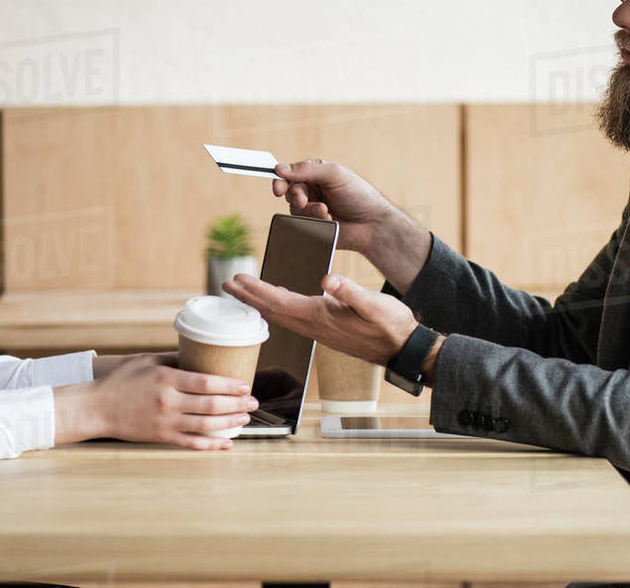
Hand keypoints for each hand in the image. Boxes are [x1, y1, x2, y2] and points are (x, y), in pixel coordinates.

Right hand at [54, 357, 257, 450]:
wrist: (97, 408)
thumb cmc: (121, 381)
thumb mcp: (147, 361)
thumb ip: (174, 358)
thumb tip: (199, 352)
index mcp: (166, 379)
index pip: (206, 382)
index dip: (229, 385)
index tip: (244, 384)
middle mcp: (168, 401)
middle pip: (211, 405)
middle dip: (237, 404)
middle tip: (253, 401)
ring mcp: (166, 422)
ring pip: (206, 425)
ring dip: (230, 422)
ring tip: (246, 417)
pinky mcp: (162, 437)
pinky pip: (192, 443)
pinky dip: (212, 445)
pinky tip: (227, 443)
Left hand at [223, 272, 417, 365]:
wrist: (403, 349)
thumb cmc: (391, 325)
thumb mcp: (374, 303)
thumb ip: (350, 291)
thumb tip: (326, 278)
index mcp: (320, 316)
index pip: (279, 302)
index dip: (256, 291)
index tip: (236, 279)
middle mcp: (314, 326)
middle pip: (272, 311)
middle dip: (248, 297)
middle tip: (227, 284)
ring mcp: (319, 331)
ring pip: (280, 316)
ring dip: (259, 303)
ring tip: (243, 292)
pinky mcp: (326, 331)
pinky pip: (293, 319)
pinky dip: (277, 308)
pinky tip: (277, 302)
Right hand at [272, 159, 431, 292]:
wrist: (373, 224)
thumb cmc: (359, 195)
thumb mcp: (334, 175)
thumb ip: (307, 170)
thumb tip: (279, 168)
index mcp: (316, 174)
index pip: (290, 173)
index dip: (280, 179)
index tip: (278, 188)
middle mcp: (312, 190)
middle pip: (289, 192)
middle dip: (296, 196)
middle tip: (304, 201)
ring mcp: (312, 209)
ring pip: (294, 210)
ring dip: (308, 210)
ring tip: (326, 212)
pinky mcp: (314, 227)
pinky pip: (302, 224)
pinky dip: (313, 221)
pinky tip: (328, 220)